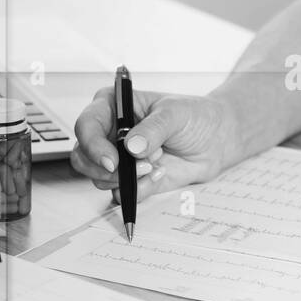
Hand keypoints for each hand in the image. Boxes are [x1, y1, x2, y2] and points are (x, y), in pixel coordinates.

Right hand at [70, 87, 239, 201]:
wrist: (216, 140)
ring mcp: (119, 158)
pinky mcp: (131, 179)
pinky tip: (160, 174)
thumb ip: (153, 129)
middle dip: (105, 169)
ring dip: (127, 179)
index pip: (86, 125)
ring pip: (99, 179)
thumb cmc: (194, 117)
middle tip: (136, 168)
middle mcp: (110, 133)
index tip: (112, 161)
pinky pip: (121, 193)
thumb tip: (131, 147)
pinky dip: (139, 190)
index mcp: (113, 106)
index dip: (93, 145)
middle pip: (83, 157)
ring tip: (156, 165)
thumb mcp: (176, 113)